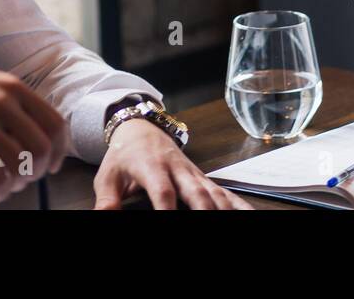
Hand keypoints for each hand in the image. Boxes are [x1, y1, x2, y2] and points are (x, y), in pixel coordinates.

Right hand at [0, 56, 67, 202]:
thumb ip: (17, 105)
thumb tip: (41, 135)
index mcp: (16, 89)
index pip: (55, 123)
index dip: (60, 149)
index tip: (55, 164)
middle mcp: (3, 104)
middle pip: (42, 147)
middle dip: (41, 169)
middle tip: (31, 177)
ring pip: (20, 163)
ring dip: (20, 182)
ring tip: (11, 185)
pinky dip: (1, 189)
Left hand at [92, 119, 252, 209]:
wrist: (142, 129)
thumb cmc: (124, 157)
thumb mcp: (107, 177)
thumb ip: (106, 199)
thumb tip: (104, 216)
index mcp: (152, 167)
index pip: (163, 191)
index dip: (167, 208)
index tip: (168, 220)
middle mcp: (178, 170)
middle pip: (196, 192)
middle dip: (204, 211)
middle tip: (209, 224)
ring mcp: (194, 174)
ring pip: (214, 192)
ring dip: (224, 208)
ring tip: (236, 221)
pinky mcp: (203, 179)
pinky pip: (223, 192)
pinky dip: (237, 204)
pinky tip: (249, 213)